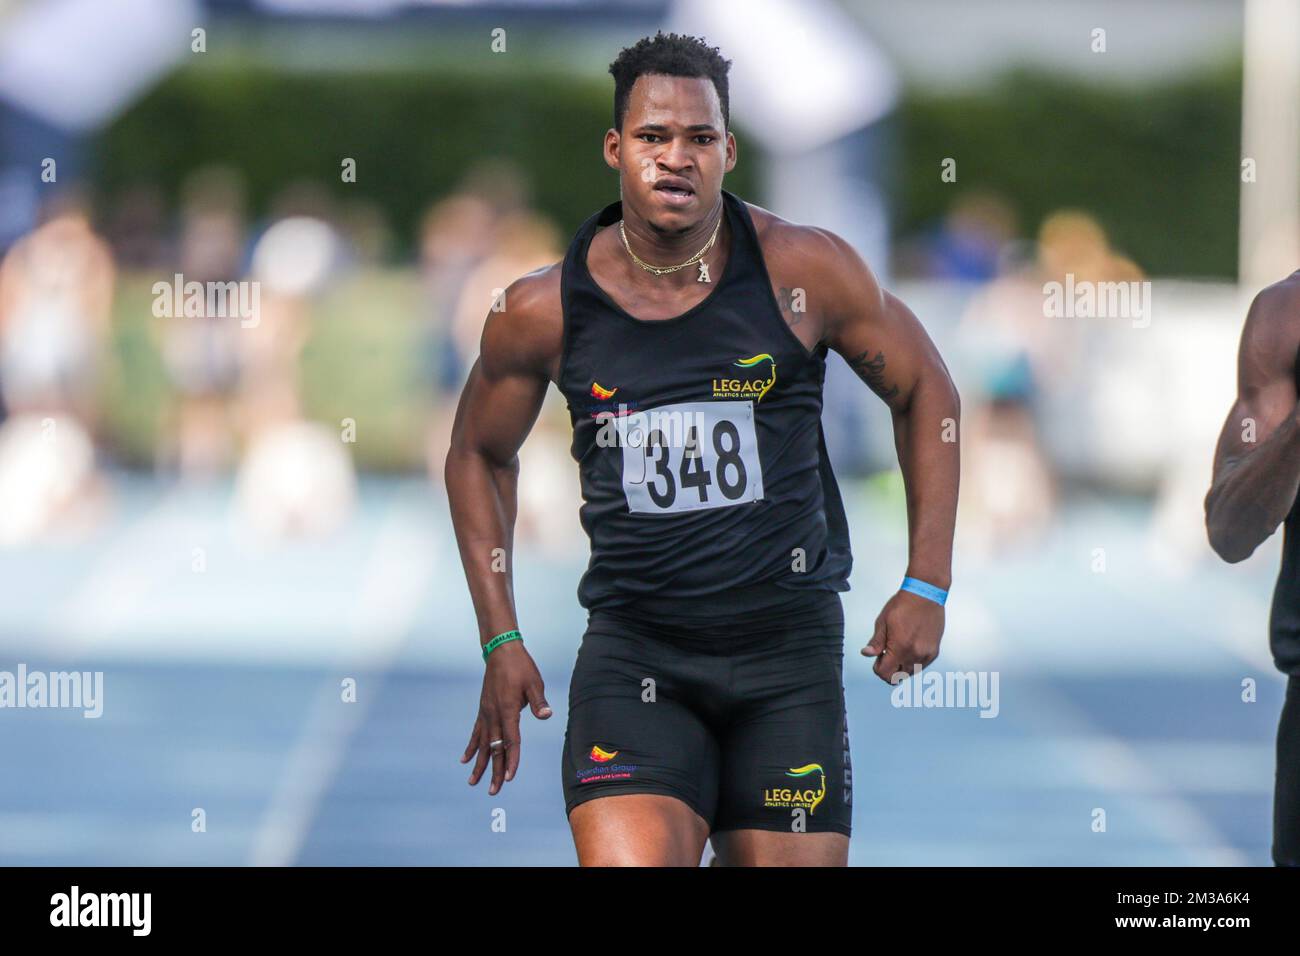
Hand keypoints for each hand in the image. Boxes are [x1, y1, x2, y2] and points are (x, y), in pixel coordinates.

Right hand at [461, 641, 551, 794]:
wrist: (501, 651)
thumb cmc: (520, 666)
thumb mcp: (534, 682)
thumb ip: (538, 701)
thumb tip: (546, 716)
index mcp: (508, 709)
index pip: (511, 740)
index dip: (511, 759)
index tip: (509, 777)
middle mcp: (494, 714)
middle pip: (495, 747)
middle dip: (495, 770)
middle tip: (493, 791)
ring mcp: (486, 713)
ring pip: (483, 744)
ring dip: (480, 764)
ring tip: (473, 782)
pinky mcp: (483, 710)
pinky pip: (476, 732)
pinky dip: (472, 747)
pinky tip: (465, 759)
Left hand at [861, 589, 943, 683]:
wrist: (926, 594)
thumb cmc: (904, 605)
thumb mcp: (883, 622)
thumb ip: (876, 642)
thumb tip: (867, 653)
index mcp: (900, 647)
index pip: (885, 673)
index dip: (877, 668)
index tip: (878, 658)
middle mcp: (915, 654)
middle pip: (897, 677)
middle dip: (888, 669)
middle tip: (886, 654)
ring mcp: (926, 654)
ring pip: (910, 673)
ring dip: (901, 667)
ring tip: (898, 649)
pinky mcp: (934, 651)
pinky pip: (921, 666)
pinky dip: (913, 662)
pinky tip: (909, 647)